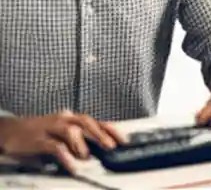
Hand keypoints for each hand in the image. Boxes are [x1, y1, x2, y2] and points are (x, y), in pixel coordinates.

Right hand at [0, 111, 124, 169]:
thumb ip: (79, 140)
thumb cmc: (39, 133)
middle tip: (111, 146)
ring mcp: (50, 127)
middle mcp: (63, 119)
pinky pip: (54, 146)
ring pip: (70, 130)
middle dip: (100, 134)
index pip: (97, 121)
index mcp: (72, 118)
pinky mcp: (37, 139)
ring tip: (87, 156)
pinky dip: (64, 156)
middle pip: (86, 122)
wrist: (9, 131)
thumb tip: (99, 152)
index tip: (125, 141)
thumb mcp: (61, 134)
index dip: (112, 130)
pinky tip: (71, 166)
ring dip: (81, 143)